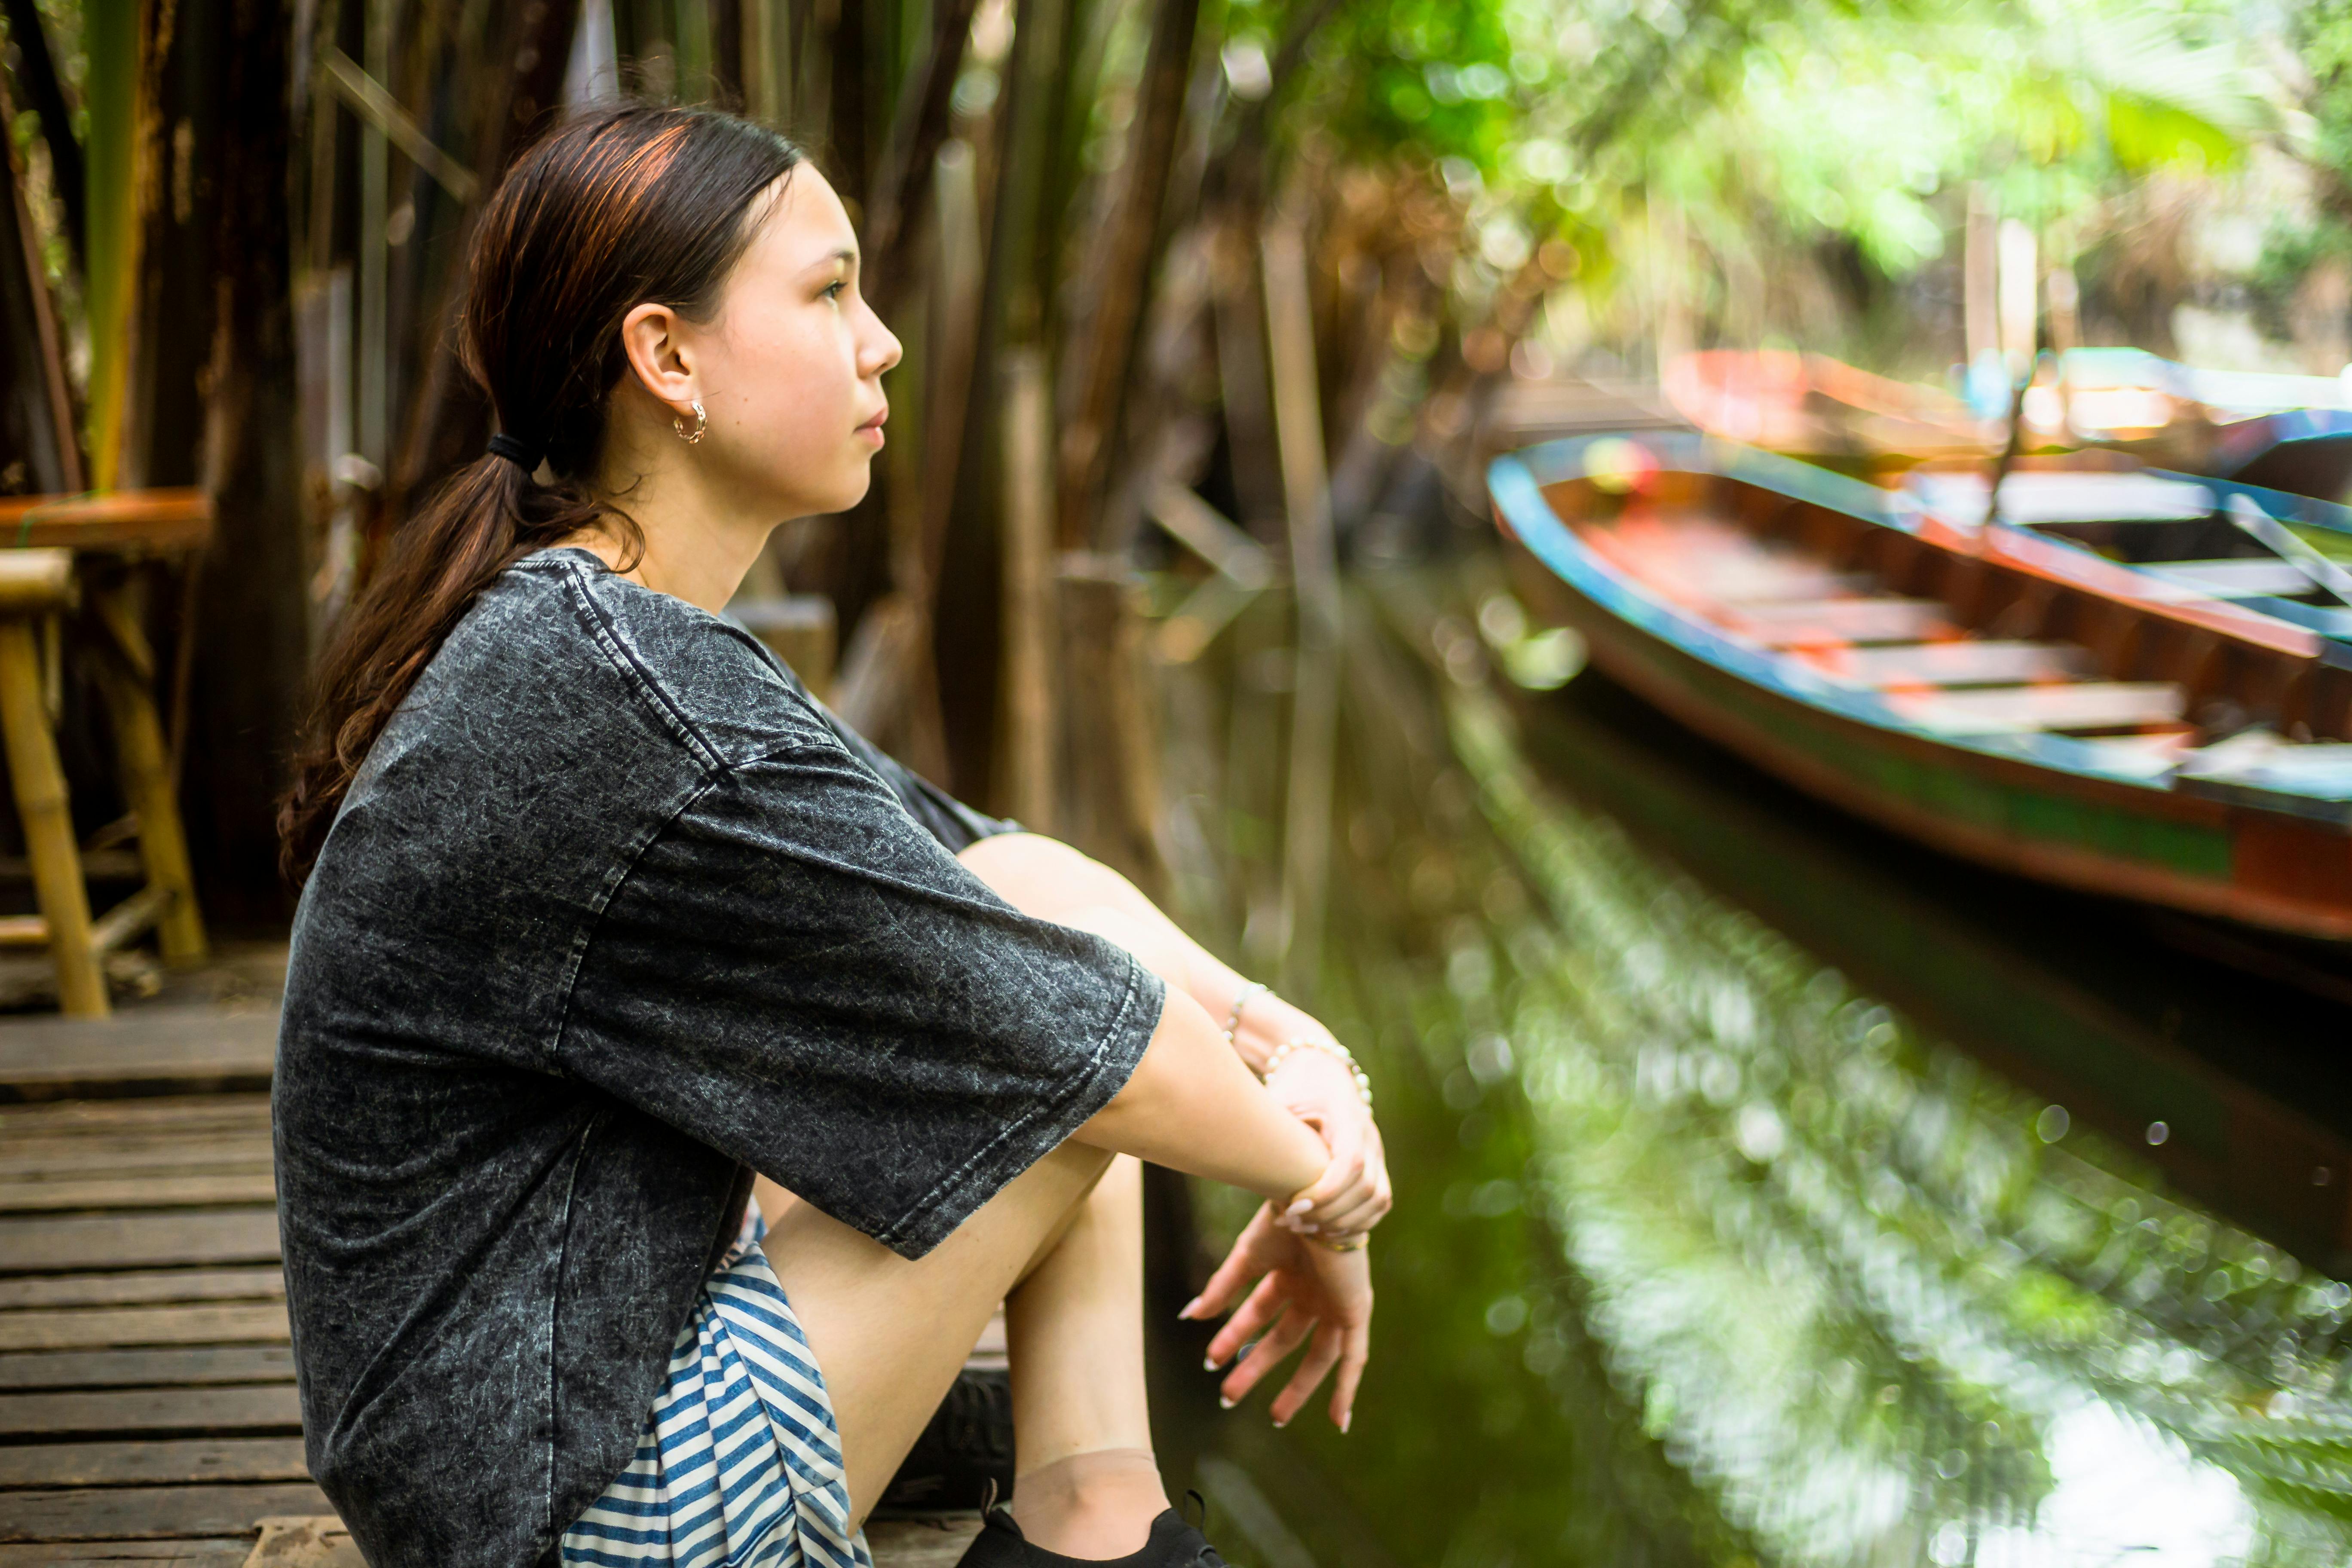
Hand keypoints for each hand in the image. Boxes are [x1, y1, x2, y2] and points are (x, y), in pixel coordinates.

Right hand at [1180, 1200, 1372, 1431]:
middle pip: (1284, 1340)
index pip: (1258, 1315)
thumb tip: (1189, 1316)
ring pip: (1316, 1354)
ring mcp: (1335, 1301)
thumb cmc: (1282, 1218)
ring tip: (1274, 1416)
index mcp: (1288, 1273)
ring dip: (1296, 1385)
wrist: (1314, 1197)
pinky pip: (1355, 1356)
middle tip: (1228, 1395)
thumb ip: (1220, 1289)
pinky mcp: (1355, 1309)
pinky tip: (1339, 1418)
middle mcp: (1313, 1290)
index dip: (1235, 1338)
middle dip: (1257, 1366)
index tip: (1212, 1360)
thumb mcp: (1247, 1258)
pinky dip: (1348, 1386)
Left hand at [1264, 1047, 1390, 1239]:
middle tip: (1291, 1220)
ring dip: (1343, 1222)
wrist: (1320, 1071)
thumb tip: (1243, 1158)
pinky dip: (1356, 1222)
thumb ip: (1268, 1127)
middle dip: (1329, 1212)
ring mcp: (1378, 1151)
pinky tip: (1324, 1228)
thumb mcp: (1278, 1100)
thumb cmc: (1293, 1087)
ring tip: (1305, 1226)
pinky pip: (1379, 1202)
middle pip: (1367, 1188)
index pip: (1352, 1162)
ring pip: (1377, 1199)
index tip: (1293, 1204)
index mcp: (1347, 1116)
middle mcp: (1369, 1135)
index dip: (1327, 1191)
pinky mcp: (1378, 1165)